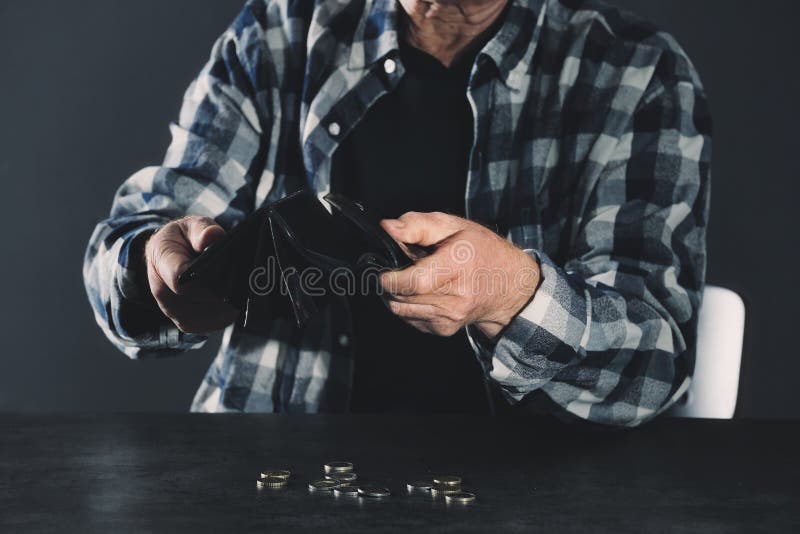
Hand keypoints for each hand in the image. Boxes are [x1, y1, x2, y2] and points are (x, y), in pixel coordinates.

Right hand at [144, 216, 238, 333]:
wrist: (167, 258)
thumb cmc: (182, 239)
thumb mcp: (190, 225)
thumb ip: (202, 229)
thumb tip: (212, 237)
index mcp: (162, 261)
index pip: (181, 279)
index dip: (209, 276)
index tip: (230, 265)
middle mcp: (163, 292)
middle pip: (205, 299)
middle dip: (227, 286)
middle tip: (244, 272)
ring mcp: (174, 312)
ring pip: (215, 313)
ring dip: (231, 300)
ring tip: (238, 282)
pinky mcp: (188, 324)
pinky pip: (217, 322)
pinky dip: (230, 310)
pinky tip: (233, 295)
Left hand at [379, 211, 539, 338]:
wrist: (508, 285)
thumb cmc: (481, 251)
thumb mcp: (453, 225)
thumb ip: (417, 225)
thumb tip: (389, 228)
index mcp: (459, 264)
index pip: (416, 282)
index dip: (392, 278)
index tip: (383, 271)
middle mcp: (456, 296)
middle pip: (404, 297)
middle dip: (390, 284)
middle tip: (396, 270)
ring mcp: (450, 316)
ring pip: (402, 310)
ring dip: (396, 295)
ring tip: (409, 279)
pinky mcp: (444, 328)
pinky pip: (410, 318)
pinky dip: (407, 305)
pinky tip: (421, 292)